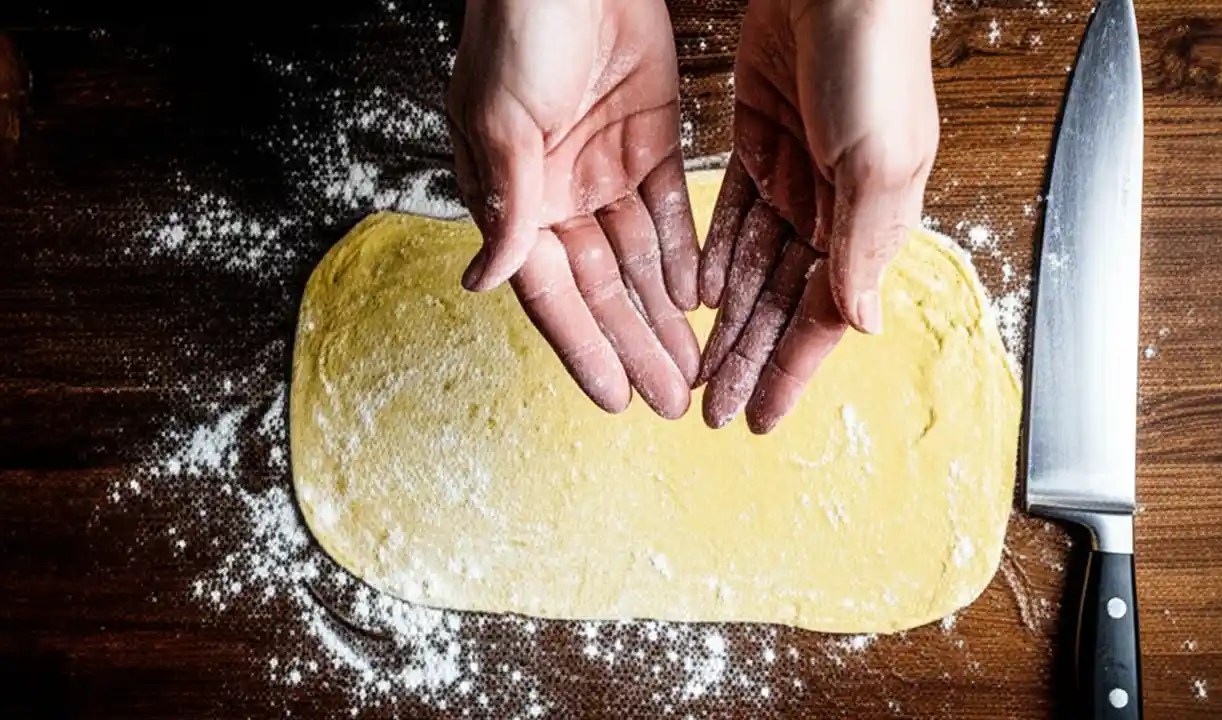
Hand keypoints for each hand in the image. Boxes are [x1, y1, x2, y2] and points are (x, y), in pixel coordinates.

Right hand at [447, 0, 699, 418]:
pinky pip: (671, 214)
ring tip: (692, 367)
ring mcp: (606, 171)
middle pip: (604, 289)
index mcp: (515, 199)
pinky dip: (686, 255)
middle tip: (670, 400)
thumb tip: (485, 284)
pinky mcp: (651, 141)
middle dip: (635, 345)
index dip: (584, 348)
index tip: (614, 399)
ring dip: (664, 315)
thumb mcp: (502, 123)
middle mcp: (560, 196)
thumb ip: (505, 206)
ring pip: (642, 262)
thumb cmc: (518, 32)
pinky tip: (700, 300)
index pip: (552, 293)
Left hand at [698, 0, 938, 431]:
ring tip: (701, 367)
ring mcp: (794, 178)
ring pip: (753, 269)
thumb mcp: (879, 164)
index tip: (758, 416)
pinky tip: (702, 295)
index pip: (821, 317)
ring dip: (729, 320)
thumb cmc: (873, 62)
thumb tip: (858, 323)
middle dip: (749, 359)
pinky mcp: (759, 144)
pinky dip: (719, 257)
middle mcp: (832, 207)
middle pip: (780, 303)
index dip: (788, 370)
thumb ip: (865, 247)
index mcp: (868, 220)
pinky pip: (733, 217)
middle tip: (714, 407)